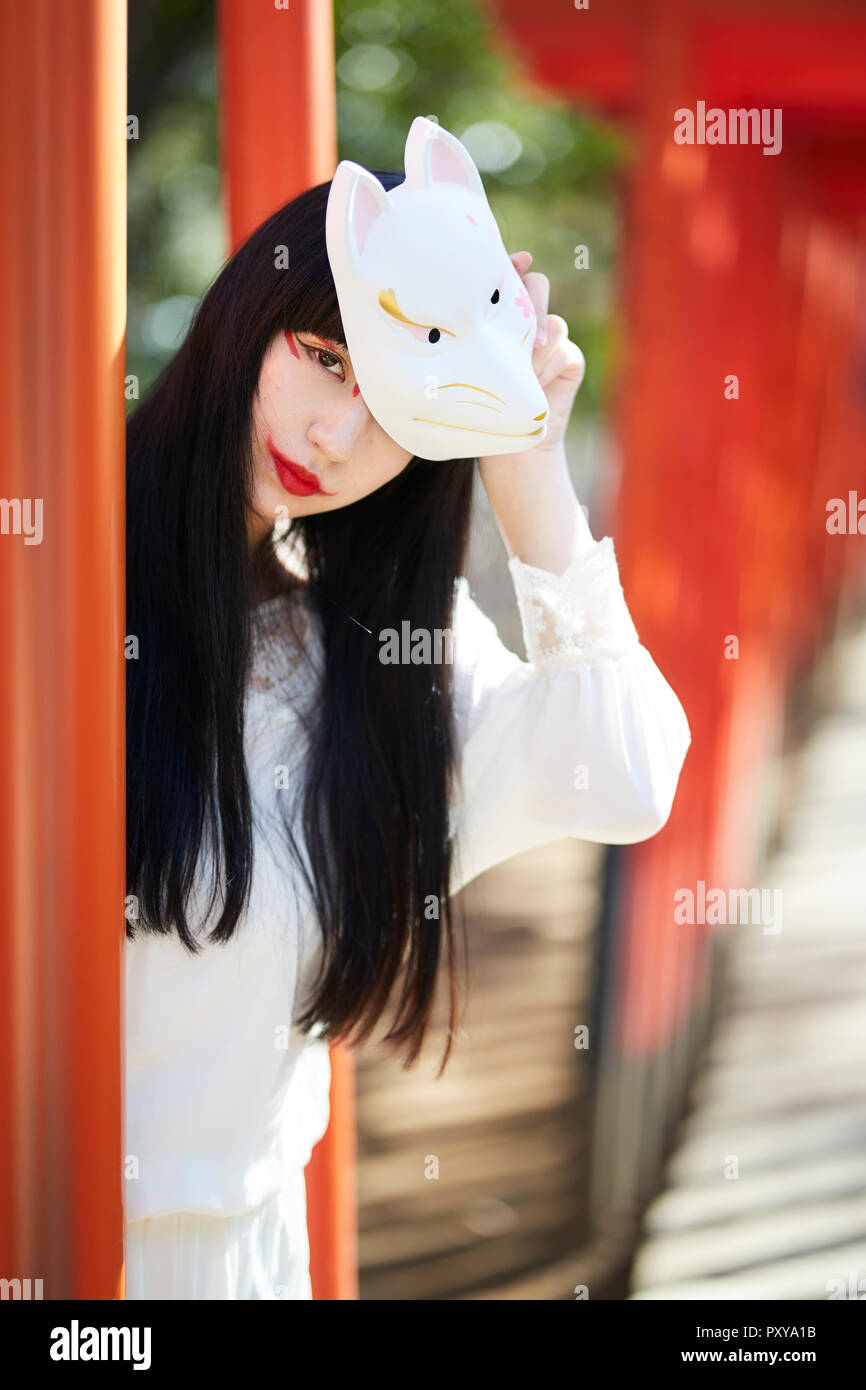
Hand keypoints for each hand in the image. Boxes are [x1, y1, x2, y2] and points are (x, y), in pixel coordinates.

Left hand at [480, 250, 584, 464]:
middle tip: (521, 334)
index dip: (513, 265)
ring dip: (534, 349)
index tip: (519, 258)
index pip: (509, 280)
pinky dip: (546, 370)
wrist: (512, 453)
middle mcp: (529, 323)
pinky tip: (535, 389)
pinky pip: (562, 350)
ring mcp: (553, 340)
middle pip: (538, 286)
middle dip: (531, 303)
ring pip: (552, 323)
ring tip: (521, 377)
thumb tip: (460, 314)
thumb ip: (472, 340)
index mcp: (501, 320)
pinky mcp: (570, 359)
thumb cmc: (478, 412)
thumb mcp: (469, 371)